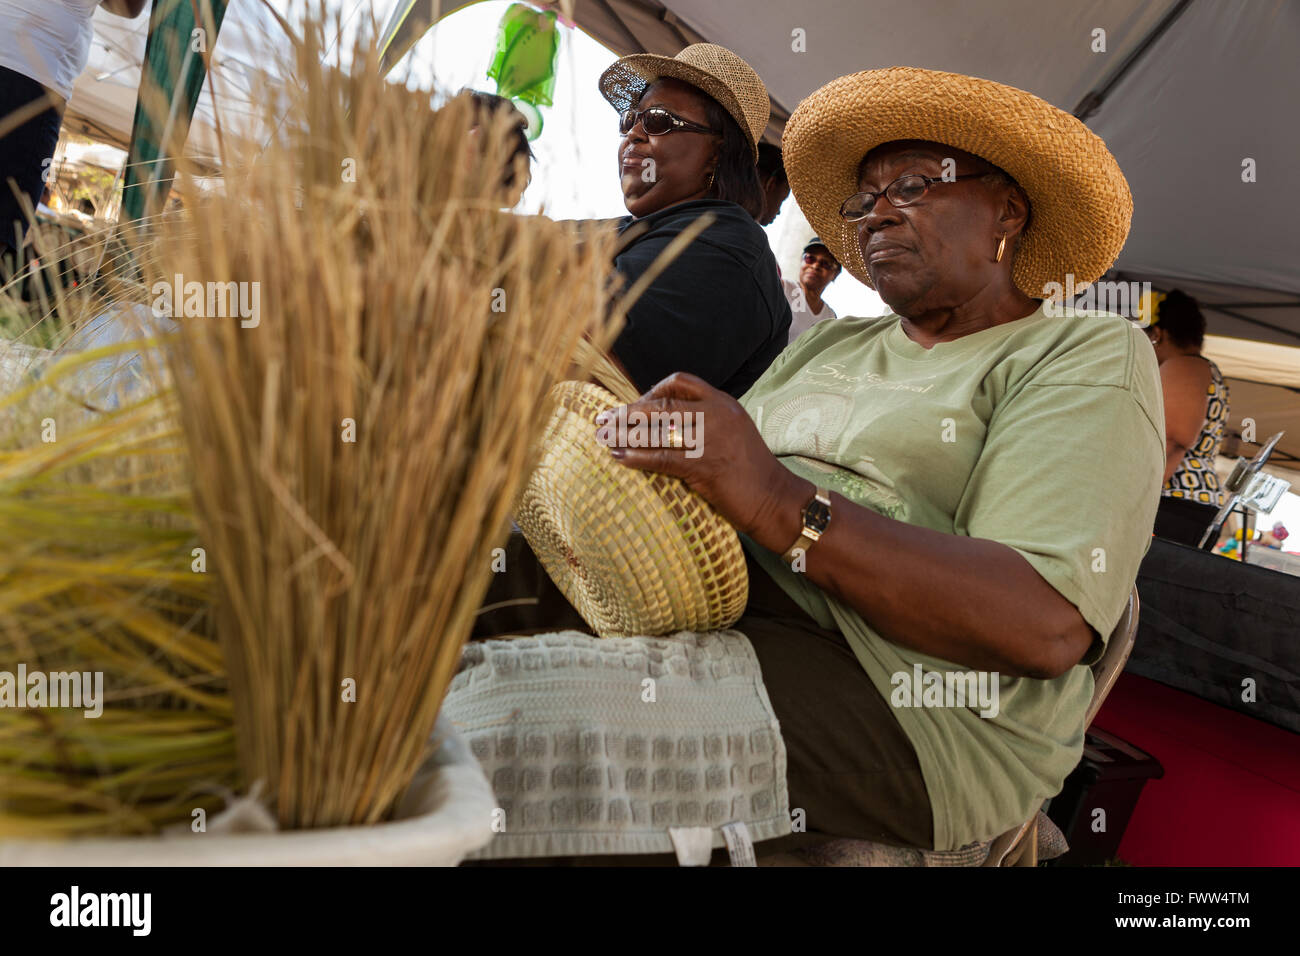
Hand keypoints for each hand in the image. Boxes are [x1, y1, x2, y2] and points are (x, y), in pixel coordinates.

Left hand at [593, 372, 807, 538]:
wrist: (776, 499)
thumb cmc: (752, 473)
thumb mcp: (733, 434)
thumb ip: (706, 423)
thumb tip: (668, 426)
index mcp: (723, 403)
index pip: (681, 382)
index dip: (653, 390)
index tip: (637, 405)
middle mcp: (715, 415)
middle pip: (662, 404)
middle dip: (629, 411)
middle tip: (605, 420)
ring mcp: (710, 439)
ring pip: (657, 430)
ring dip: (625, 433)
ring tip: (603, 437)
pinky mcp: (703, 466)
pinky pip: (662, 457)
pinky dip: (636, 456)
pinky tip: (620, 458)